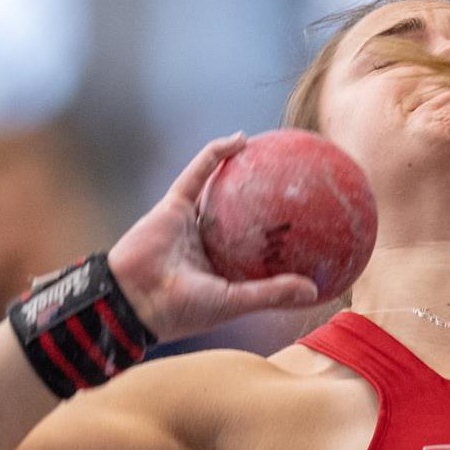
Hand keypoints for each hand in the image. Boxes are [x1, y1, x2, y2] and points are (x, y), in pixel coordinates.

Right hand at [106, 134, 317, 342]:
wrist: (133, 299)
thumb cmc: (183, 309)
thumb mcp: (235, 302)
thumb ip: (272, 294)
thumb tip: (316, 290)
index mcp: (223, 271)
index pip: (257, 253)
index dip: (280, 242)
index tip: (311, 229)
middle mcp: (209, 246)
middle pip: (242, 219)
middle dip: (265, 203)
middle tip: (296, 186)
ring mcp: (190, 224)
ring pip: (220, 191)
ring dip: (241, 170)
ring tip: (270, 153)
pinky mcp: (173, 205)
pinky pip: (198, 174)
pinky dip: (216, 154)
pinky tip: (242, 140)